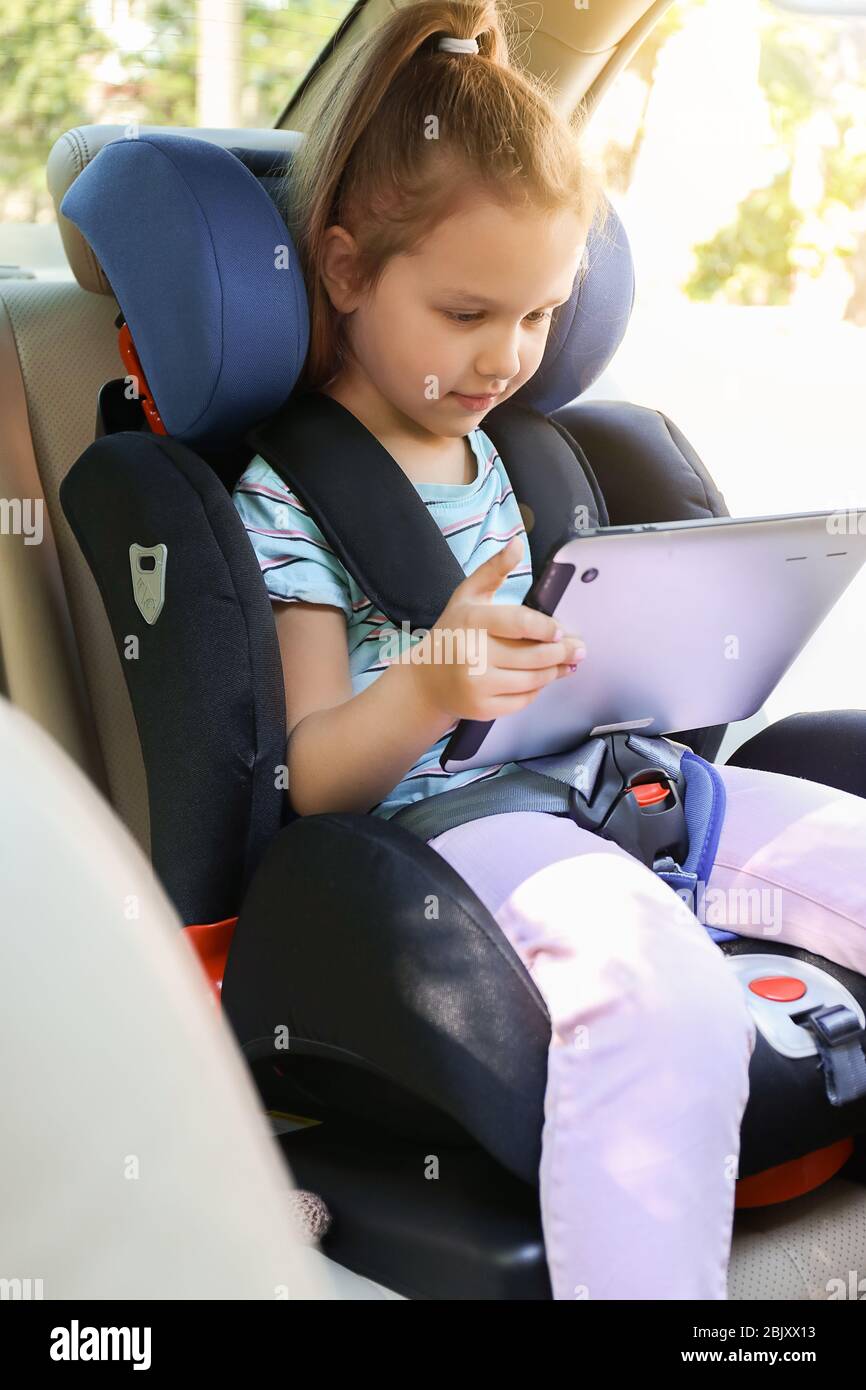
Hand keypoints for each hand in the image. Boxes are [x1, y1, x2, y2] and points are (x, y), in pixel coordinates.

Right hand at [408, 536, 586, 722]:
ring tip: (568, 663)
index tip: (560, 630)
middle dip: (562, 652)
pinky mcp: (483, 708)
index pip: (519, 623)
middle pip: (532, 655)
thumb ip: (493, 569)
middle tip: (578, 648)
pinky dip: (538, 689)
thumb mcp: (467, 595)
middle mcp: (472, 654)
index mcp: (472, 621)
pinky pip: (523, 700)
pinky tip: (544, 678)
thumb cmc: (453, 631)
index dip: (546, 628)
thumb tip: (517, 544)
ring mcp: (477, 685)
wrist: (426, 680)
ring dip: (555, 671)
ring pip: (532, 679)